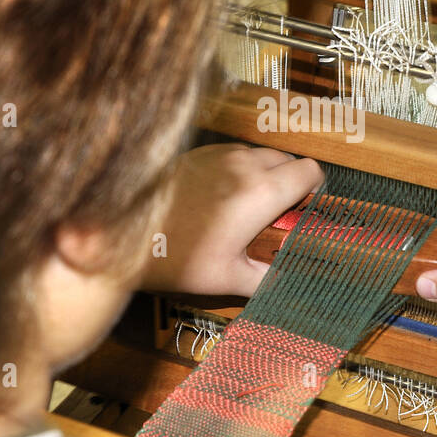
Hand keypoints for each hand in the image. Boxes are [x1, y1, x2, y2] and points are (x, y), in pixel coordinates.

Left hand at [138, 144, 323, 297]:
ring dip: (264, 175)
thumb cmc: (178, 257)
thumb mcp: (229, 278)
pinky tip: (220, 197)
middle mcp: (247, 166)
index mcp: (263, 193)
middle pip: (288, 161)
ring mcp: (222, 155)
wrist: (123, 233)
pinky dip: (238, 170)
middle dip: (289, 184)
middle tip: (274, 217)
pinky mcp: (200, 153)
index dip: (313, 191)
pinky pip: (234, 154)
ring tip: (246, 208)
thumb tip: (291, 282)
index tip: (301, 212)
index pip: (311, 171)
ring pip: (260, 155)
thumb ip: (268, 279)